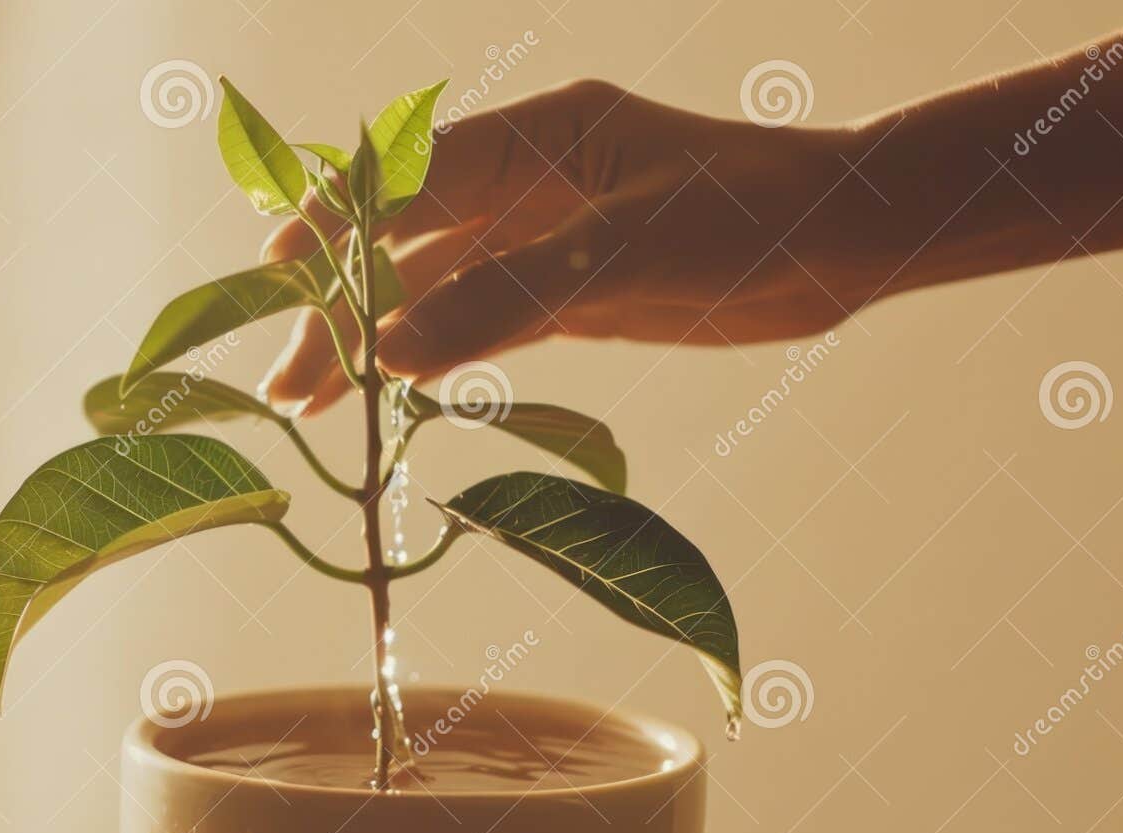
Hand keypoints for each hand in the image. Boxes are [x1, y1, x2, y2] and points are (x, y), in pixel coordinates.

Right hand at [259, 79, 871, 413]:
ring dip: (375, 343)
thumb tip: (395, 351)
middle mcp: (529, 180)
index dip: (333, 225)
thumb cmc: (759, 212)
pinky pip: (480, 324)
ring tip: (312, 406)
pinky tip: (389, 393)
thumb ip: (511, 295)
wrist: (850, 241)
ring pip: (435, 292)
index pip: (405, 178)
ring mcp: (545, 238)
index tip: (272, 273)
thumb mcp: (631, 250)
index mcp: (537, 135)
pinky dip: (434, 358)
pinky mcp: (569, 291)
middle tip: (285, 384)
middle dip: (339, 306)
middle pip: (404, 243)